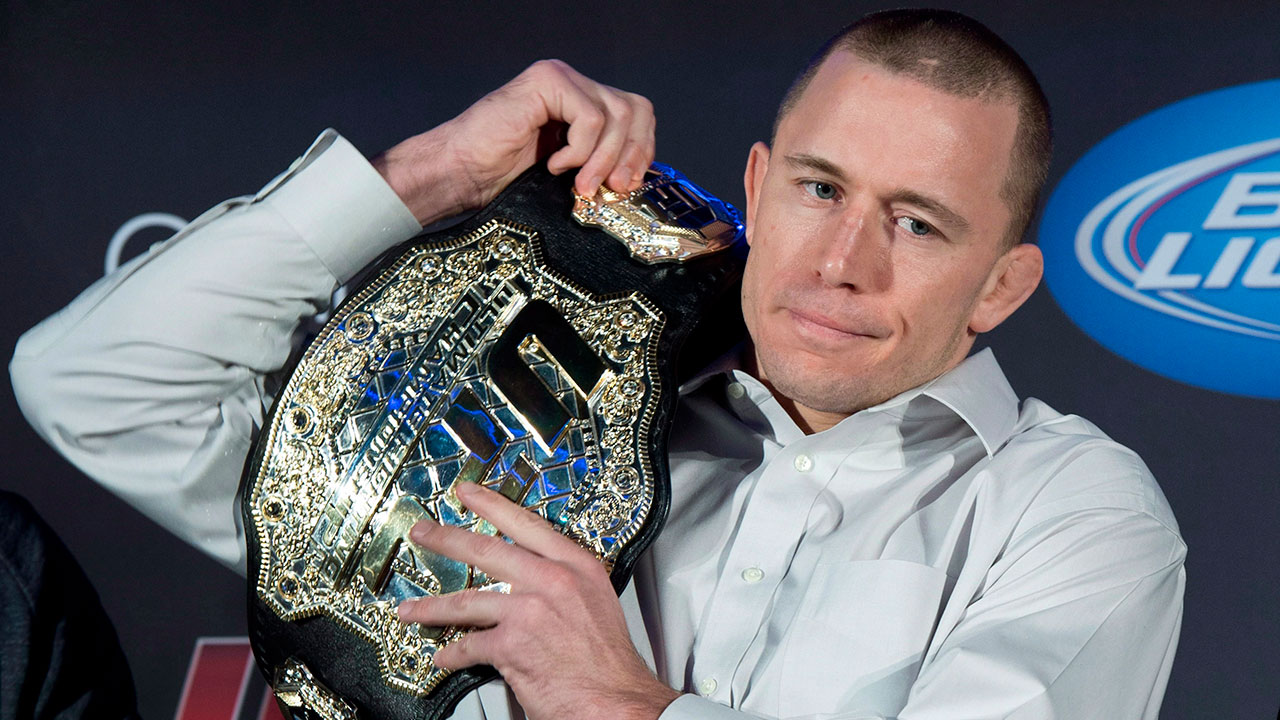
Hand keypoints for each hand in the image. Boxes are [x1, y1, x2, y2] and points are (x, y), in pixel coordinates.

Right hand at [373, 59, 656, 225]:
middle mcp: (574, 85)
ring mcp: (560, 79)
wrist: (460, 175)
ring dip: (604, 158)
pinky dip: (581, 149)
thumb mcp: (569, 176)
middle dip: (631, 154)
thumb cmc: (503, 180)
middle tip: (614, 188)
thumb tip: (639, 177)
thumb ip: (602, 165)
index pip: (637, 114)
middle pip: (635, 109)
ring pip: (616, 114)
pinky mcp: (547, 81)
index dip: (642, 148)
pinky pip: (590, 116)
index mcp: (583, 105)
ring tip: (579, 184)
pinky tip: (555, 165)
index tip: (629, 185)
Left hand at [397, 482, 679, 719]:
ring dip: (431, 606)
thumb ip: (563, 583)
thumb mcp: (595, 601)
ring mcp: (529, 611)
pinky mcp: (511, 645)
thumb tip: (529, 580)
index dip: (491, 505)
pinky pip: (469, 645)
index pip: (526, 524)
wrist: (616, 700)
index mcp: (576, 566)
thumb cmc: (609, 661)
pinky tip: (444, 655)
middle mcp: (552, 581)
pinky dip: (452, 653)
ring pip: (465, 600)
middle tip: (424, 533)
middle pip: (486, 550)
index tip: (469, 494)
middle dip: (446, 540)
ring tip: (412, 608)